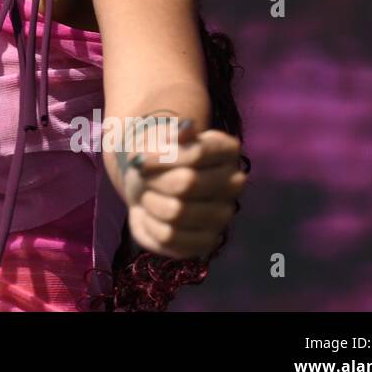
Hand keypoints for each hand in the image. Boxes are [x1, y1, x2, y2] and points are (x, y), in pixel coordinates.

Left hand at [119, 118, 246, 259]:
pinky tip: (151, 215)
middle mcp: (233, 183)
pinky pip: (169, 237)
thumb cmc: (155, 153)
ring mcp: (223, 215)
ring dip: (150, 202)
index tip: (139, 157)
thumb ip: (172, 132)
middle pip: (186, 183)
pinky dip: (149, 225)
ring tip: (149, 196)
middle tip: (144, 178)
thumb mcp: (158, 135)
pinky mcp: (206, 241)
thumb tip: (186, 130)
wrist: (146, 179)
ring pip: (176, 212)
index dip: (160, 156)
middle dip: (153, 180)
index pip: (195, 154)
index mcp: (226, 150)